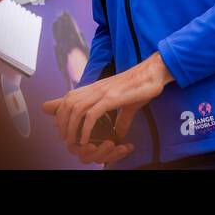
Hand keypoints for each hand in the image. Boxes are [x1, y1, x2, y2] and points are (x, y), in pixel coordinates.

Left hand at [42, 53, 172, 153]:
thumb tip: (118, 134)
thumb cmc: (141, 86)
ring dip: (71, 128)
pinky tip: (85, 140)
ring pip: (76, 109)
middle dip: (62, 123)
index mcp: (96, 87)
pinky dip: (85, 129)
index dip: (61, 112)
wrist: (154, 72)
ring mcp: (103, 92)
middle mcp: (95, 88)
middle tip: (65, 139)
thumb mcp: (125, 104)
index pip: (69, 97)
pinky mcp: (112, 98)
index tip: (61, 127)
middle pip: (68, 104)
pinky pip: (92, 114)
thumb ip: (119, 119)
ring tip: (72, 142)